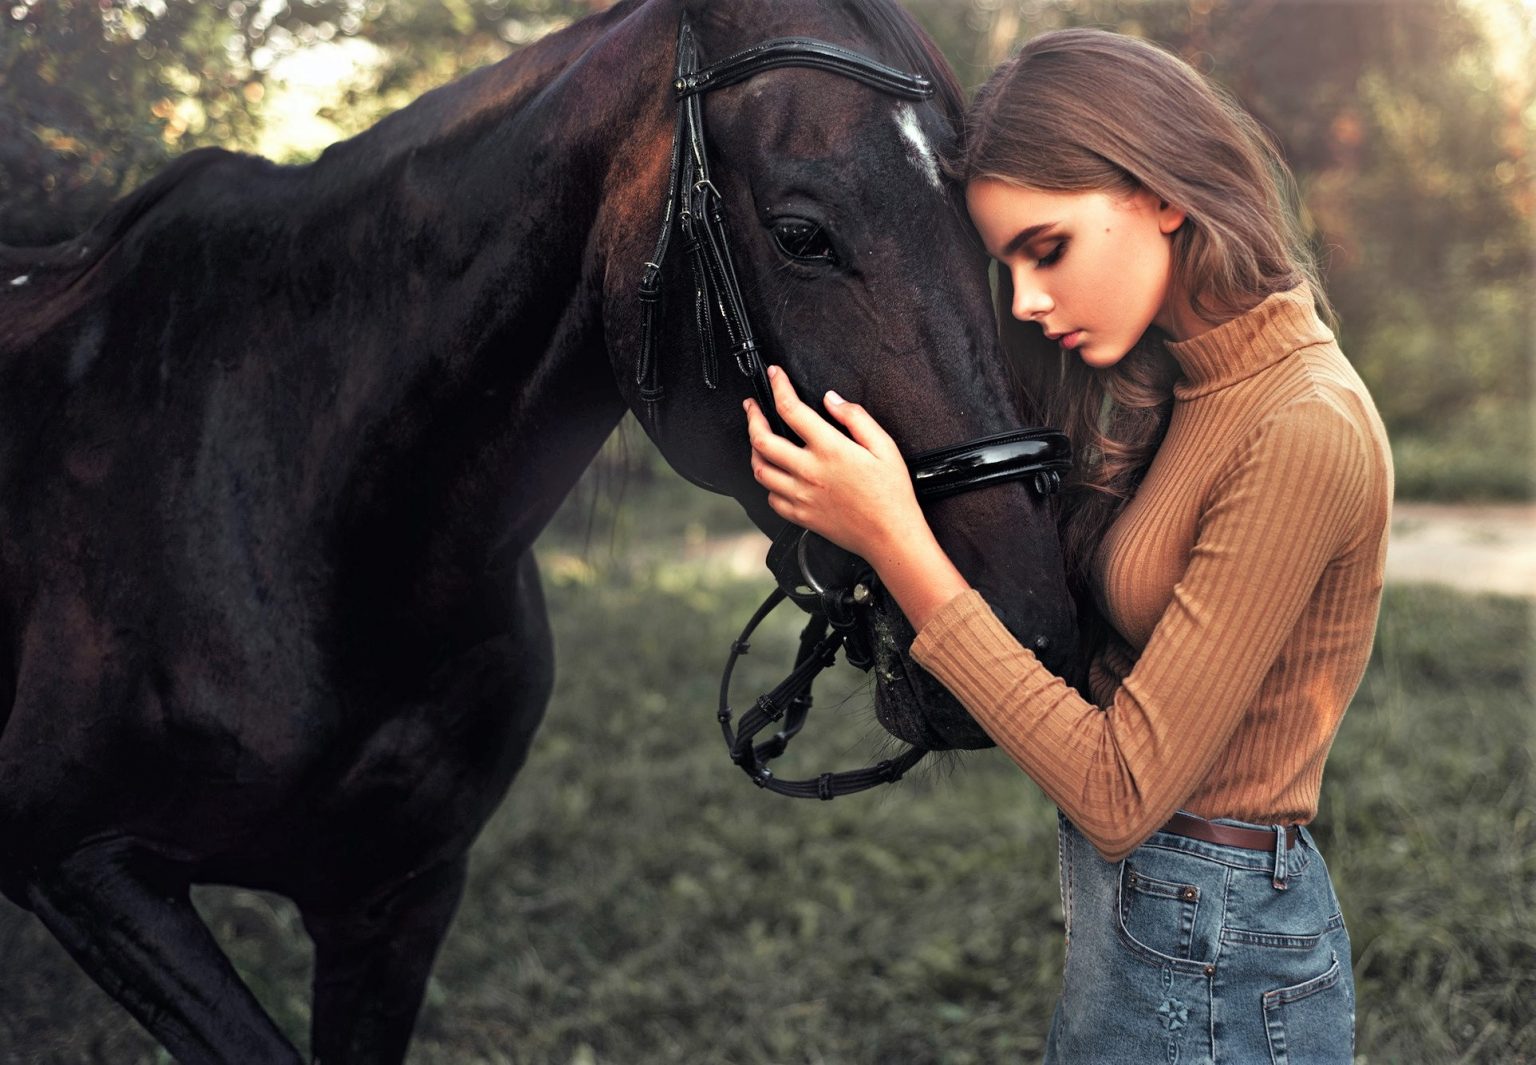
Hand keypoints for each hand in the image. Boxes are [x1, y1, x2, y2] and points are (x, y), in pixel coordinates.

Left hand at [743, 365, 925, 564]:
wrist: (891, 537)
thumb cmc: (892, 494)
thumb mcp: (884, 446)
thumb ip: (856, 418)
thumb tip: (832, 400)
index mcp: (830, 449)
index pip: (790, 409)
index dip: (778, 386)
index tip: (774, 376)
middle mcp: (809, 472)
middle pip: (762, 440)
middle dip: (752, 417)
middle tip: (752, 407)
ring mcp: (801, 496)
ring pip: (760, 470)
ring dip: (754, 451)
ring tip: (758, 440)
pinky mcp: (801, 516)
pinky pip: (771, 498)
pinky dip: (769, 484)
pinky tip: (776, 476)